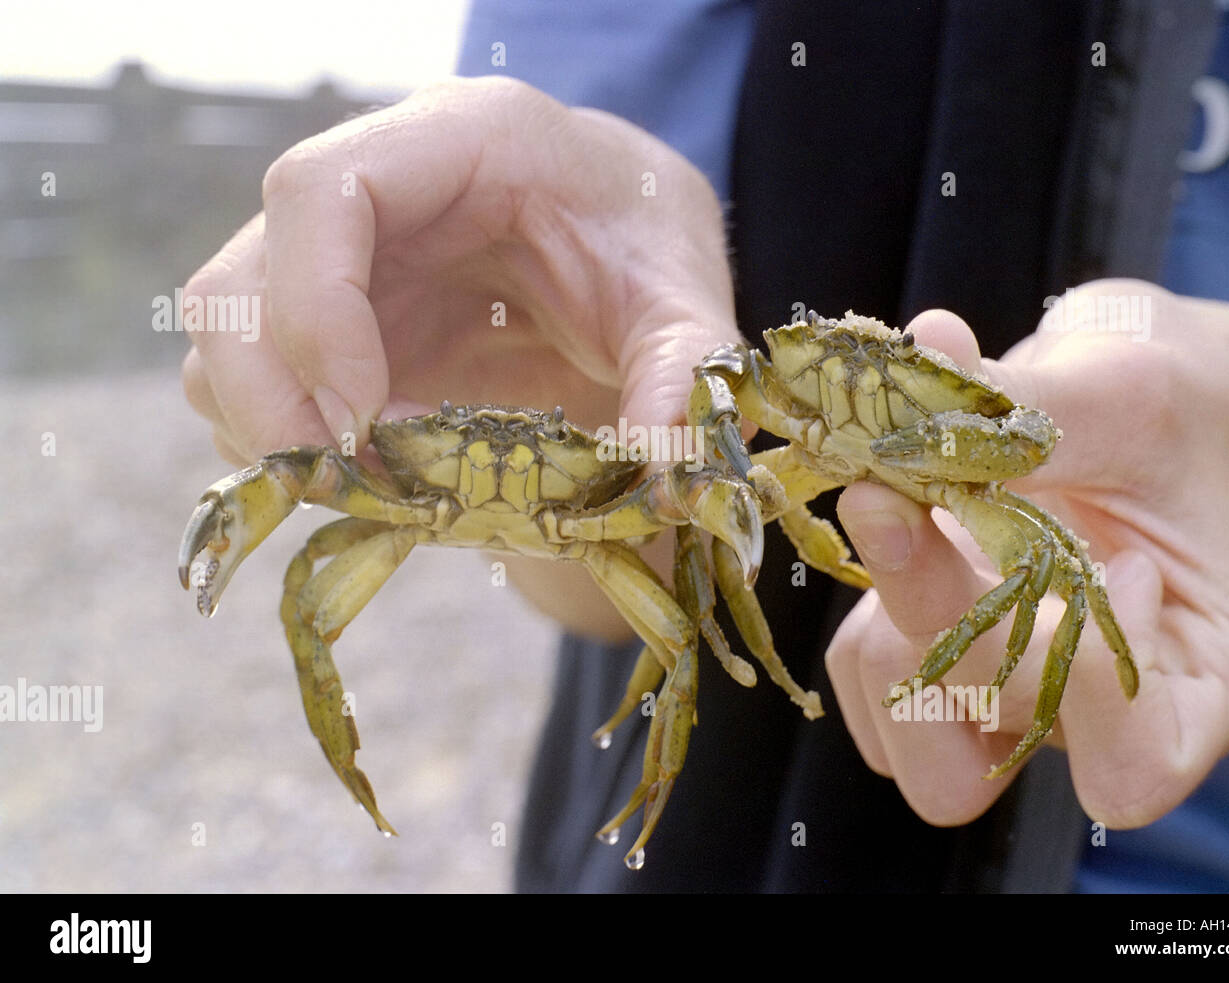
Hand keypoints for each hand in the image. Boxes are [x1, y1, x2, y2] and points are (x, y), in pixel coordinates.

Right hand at [180, 76, 736, 636]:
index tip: (363, 419)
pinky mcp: (332, 325)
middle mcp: (374, 191)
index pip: (321, 194)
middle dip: (275, 400)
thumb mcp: (684, 298)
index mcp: (458, 141)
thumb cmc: (647, 247)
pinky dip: (288, 445)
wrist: (625, 244)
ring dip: (270, 430)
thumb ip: (684, 370)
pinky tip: (371, 478)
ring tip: (372, 487)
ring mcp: (337, 261)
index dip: (317, 309)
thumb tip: (662, 467)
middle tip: (354, 483)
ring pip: (226, 340)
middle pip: (239, 282)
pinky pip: (255, 385)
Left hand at [826, 280, 1228, 828]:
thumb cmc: (1160, 406)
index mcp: (1193, 679)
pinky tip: (903, 503)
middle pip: (989, 730)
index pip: (1133, 769)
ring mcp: (1002, 694)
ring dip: (890, 601)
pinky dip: (863, 583)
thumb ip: (1027, 403)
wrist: (1124, 404)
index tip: (1117, 564)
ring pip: (905, 725)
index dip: (1087, 689)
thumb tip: (926, 353)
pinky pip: (858, 667)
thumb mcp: (1125, 393)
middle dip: (942, 609)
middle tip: (921, 489)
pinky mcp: (931, 658)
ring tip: (916, 490)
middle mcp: (1092, 712)